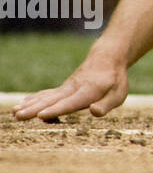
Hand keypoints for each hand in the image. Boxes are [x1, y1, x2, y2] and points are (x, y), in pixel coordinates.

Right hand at [13, 56, 128, 121]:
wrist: (107, 57)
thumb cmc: (115, 80)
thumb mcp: (118, 94)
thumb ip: (106, 104)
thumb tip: (94, 112)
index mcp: (89, 91)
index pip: (71, 102)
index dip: (56, 109)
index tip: (41, 115)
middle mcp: (74, 88)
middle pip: (53, 100)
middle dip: (35, 109)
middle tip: (19, 116)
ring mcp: (66, 88)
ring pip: (47, 97)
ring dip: (30, 105)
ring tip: (15, 112)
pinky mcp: (63, 89)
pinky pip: (46, 94)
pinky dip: (34, 98)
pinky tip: (22, 104)